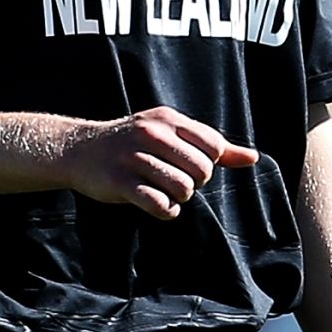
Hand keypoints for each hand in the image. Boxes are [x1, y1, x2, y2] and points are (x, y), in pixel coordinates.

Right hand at [63, 106, 257, 219]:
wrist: (78, 150)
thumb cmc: (131, 144)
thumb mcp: (169, 133)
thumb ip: (211, 146)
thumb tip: (253, 157)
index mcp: (167, 119)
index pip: (213, 146)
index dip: (208, 163)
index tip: (188, 166)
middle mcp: (152, 134)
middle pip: (201, 171)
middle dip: (194, 183)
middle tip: (173, 181)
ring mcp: (134, 158)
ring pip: (182, 189)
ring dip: (177, 198)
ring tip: (162, 191)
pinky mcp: (120, 182)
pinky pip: (159, 205)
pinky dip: (164, 211)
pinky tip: (154, 203)